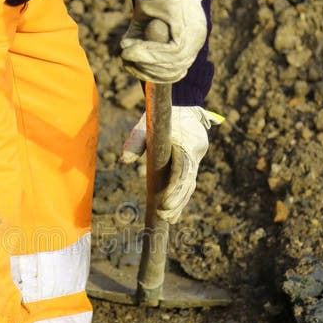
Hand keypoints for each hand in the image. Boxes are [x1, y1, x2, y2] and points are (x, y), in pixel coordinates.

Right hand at [119, 0, 209, 83]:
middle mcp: (197, 39)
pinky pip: (168, 51)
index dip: (158, 76)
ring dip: (145, 64)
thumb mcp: (146, 21)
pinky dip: (148, 54)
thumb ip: (140, 38)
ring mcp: (194, 34)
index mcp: (192, 39)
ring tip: (127, 58)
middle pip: (175, 69)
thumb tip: (126, 51)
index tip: (140, 75)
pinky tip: (132, 52)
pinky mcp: (185, 28)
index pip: (178, 68)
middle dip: (149, 72)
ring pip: (170, 63)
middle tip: (130, 67)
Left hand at [120, 106, 223, 222]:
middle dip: (177, 202)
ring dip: (181, 202)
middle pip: (189, 182)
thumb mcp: (146, 124)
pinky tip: (174, 210)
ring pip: (191, 183)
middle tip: (165, 217)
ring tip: (170, 219)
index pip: (183, 172)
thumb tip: (124, 159)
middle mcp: (196, 151)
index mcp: (187, 143)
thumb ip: (135, 141)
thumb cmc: (160, 114)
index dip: (175, 190)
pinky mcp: (195, 159)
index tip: (164, 205)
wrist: (183, 102)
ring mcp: (198, 156)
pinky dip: (182, 195)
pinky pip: (190, 179)